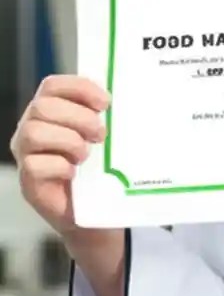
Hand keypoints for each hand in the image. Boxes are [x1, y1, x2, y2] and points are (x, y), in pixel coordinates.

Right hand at [10, 75, 111, 237]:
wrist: (94, 209)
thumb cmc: (99, 167)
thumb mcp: (105, 136)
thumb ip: (106, 116)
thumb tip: (125, 99)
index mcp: (50, 111)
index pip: (52, 85)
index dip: (79, 88)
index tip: (106, 102)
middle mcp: (31, 128)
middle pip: (43, 106)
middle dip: (78, 118)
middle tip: (100, 134)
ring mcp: (26, 154)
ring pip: (34, 133)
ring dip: (68, 141)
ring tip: (86, 155)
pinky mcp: (28, 180)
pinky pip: (35, 164)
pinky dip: (60, 166)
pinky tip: (74, 172)